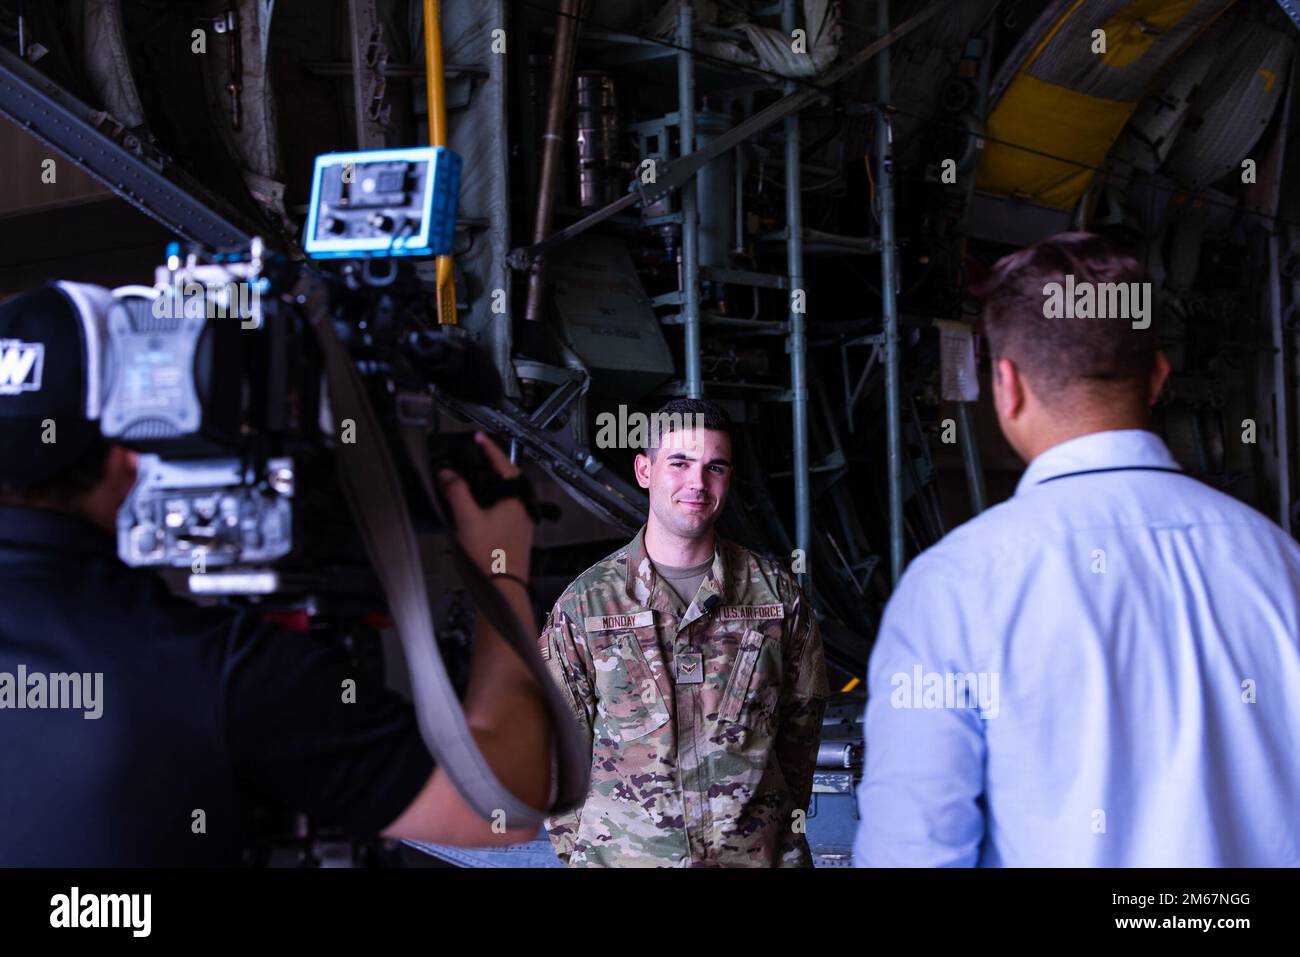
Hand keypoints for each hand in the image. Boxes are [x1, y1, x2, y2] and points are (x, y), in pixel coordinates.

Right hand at [437, 432, 534, 577]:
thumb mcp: (467, 518)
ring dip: (491, 483)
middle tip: (475, 455)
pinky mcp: (518, 533)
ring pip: (507, 493)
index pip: (502, 463)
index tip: (477, 437)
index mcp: (516, 497)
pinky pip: (506, 507)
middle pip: (508, 477)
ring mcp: (523, 520)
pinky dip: (493, 500)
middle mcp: (523, 506)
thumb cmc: (489, 555)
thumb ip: (456, 492)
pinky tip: (479, 506)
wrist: (503, 589)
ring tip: (473, 477)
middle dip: (491, 465)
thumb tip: (447, 473)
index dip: (488, 448)